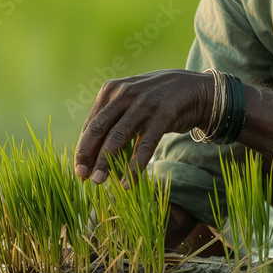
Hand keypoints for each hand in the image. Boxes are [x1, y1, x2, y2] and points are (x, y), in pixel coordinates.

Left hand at [74, 69, 213, 181]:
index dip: (82, 149)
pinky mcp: (162, 115)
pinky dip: (134, 166)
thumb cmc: (156, 100)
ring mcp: (143, 103)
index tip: (79, 170)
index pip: (91, 124)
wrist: (193, 89)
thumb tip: (91, 153)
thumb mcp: (130, 101)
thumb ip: (112, 119)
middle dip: (88, 156)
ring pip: (117, 138)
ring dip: (106, 163)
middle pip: (99, 130)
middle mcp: (124, 94)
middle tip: (82, 177)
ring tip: (99, 181)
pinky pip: (144, 145)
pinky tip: (128, 183)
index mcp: (111, 90)